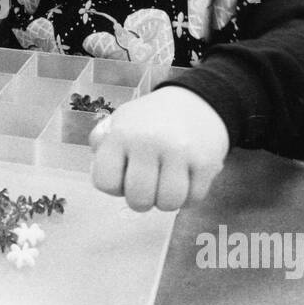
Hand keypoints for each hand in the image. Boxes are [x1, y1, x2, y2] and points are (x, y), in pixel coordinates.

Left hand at [89, 86, 229, 211]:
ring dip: (167, 201)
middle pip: (138, 199)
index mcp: (121, 134)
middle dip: (142, 200)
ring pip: (168, 203)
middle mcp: (148, 141)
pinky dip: (190, 195)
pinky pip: (193, 198)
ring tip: (167, 184)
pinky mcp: (206, 162)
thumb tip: (97, 165)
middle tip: (149, 187)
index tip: (125, 176)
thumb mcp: (121, 121)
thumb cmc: (151, 120)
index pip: (105, 182)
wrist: (196, 101)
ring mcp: (179, 152)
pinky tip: (187, 178)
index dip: (115, 187)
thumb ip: (101, 142)